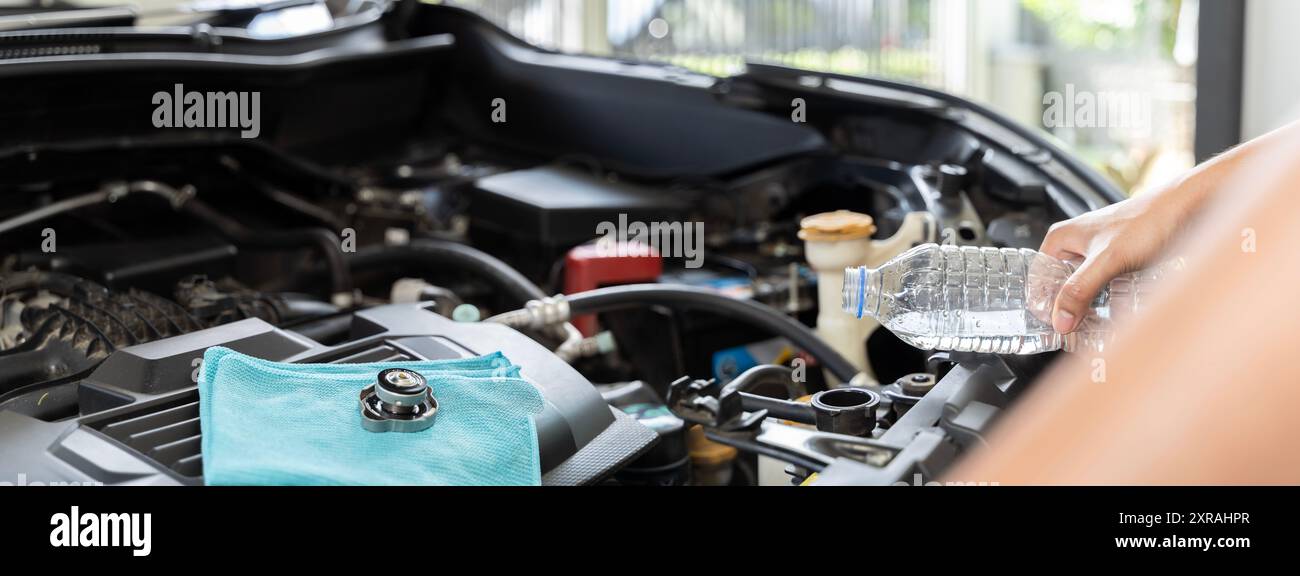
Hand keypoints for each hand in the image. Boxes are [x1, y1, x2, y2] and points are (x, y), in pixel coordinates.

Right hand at [1039, 190, 1188, 332]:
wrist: (1187, 208)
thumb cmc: (1148, 221)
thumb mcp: (1107, 260)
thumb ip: (1080, 290)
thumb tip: (1060, 320)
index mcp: (1061, 238)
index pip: (1038, 280)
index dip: (1043, 305)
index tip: (1054, 328)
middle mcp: (1076, 245)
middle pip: (1060, 286)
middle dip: (1068, 310)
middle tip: (1075, 332)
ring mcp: (1097, 253)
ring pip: (1083, 288)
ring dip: (1089, 308)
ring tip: (1094, 327)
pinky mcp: (1117, 261)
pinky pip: (1104, 287)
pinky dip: (1107, 302)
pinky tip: (1115, 313)